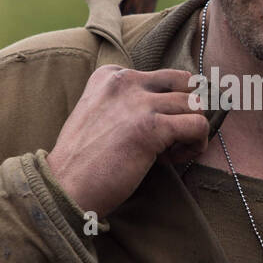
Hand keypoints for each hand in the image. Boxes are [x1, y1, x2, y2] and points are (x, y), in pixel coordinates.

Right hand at [44, 66, 210, 219]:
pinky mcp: (152, 127)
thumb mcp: (98, 114)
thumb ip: (125, 102)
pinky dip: (195, 144)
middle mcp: (124, 81)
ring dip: (192, 130)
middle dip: (187, 108)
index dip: (165, 104)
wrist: (65, 187)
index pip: (161, 76)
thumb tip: (167, 107)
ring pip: (194, 103)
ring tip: (172, 152)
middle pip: (184, 82)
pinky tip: (174, 159)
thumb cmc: (83, 160)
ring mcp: (138, 102)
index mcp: (110, 75)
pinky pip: (197, 125)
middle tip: (175, 135)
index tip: (149, 130)